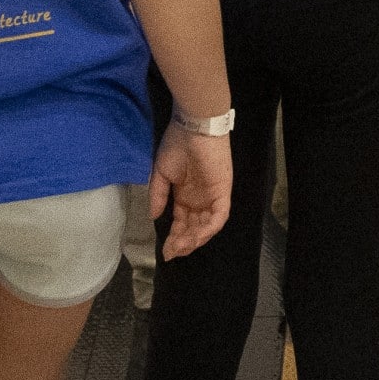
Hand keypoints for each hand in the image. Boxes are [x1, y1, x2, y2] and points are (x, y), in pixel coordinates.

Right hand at [151, 121, 233, 258]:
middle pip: (193, 228)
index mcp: (185, 196)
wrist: (192, 127)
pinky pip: (219, 216)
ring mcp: (212, 196)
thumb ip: (158, 196)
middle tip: (172, 252)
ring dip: (195, 239)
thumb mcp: (161, 173)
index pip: (181, 223)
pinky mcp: (223, 192)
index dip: (173, 238)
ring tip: (181, 247)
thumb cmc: (176, 146)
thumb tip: (155, 217)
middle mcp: (199, 200)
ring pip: (206, 226)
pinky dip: (209, 228)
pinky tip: (197, 237)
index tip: (164, 251)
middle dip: (183, 243)